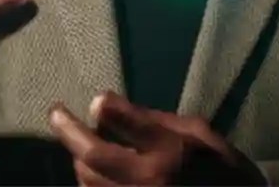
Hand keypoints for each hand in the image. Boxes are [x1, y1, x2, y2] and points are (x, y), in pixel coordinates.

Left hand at [49, 92, 265, 185]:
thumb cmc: (221, 168)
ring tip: (78, 143)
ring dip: (79, 159)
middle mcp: (148, 181)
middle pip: (92, 157)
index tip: (94, 101)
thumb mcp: (198, 132)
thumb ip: (153, 120)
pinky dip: (90, 184)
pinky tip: (91, 171)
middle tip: (57, 113)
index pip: (127, 123)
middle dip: (70, 132)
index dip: (105, 108)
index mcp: (170, 152)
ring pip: (88, 182)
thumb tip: (108, 108)